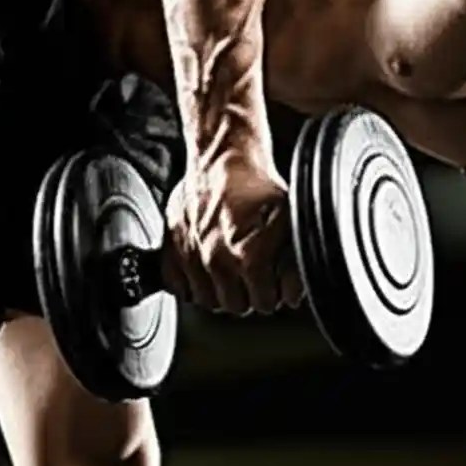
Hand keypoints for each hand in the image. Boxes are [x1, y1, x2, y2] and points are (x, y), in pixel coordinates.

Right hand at [163, 160, 304, 315]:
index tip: (274, 284)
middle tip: (254, 277)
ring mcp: (191, 257)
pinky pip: (178, 288)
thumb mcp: (291, 222)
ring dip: (222, 290)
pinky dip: (191, 284)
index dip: (274, 293)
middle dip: (249, 293)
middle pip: (237, 306)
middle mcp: (216, 260)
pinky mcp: (171, 249)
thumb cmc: (256, 186)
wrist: (223, 159)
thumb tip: (292, 294)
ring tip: (232, 272)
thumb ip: (293, 263)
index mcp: (248, 257)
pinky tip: (207, 271)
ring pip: (208, 302)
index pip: (265, 303)